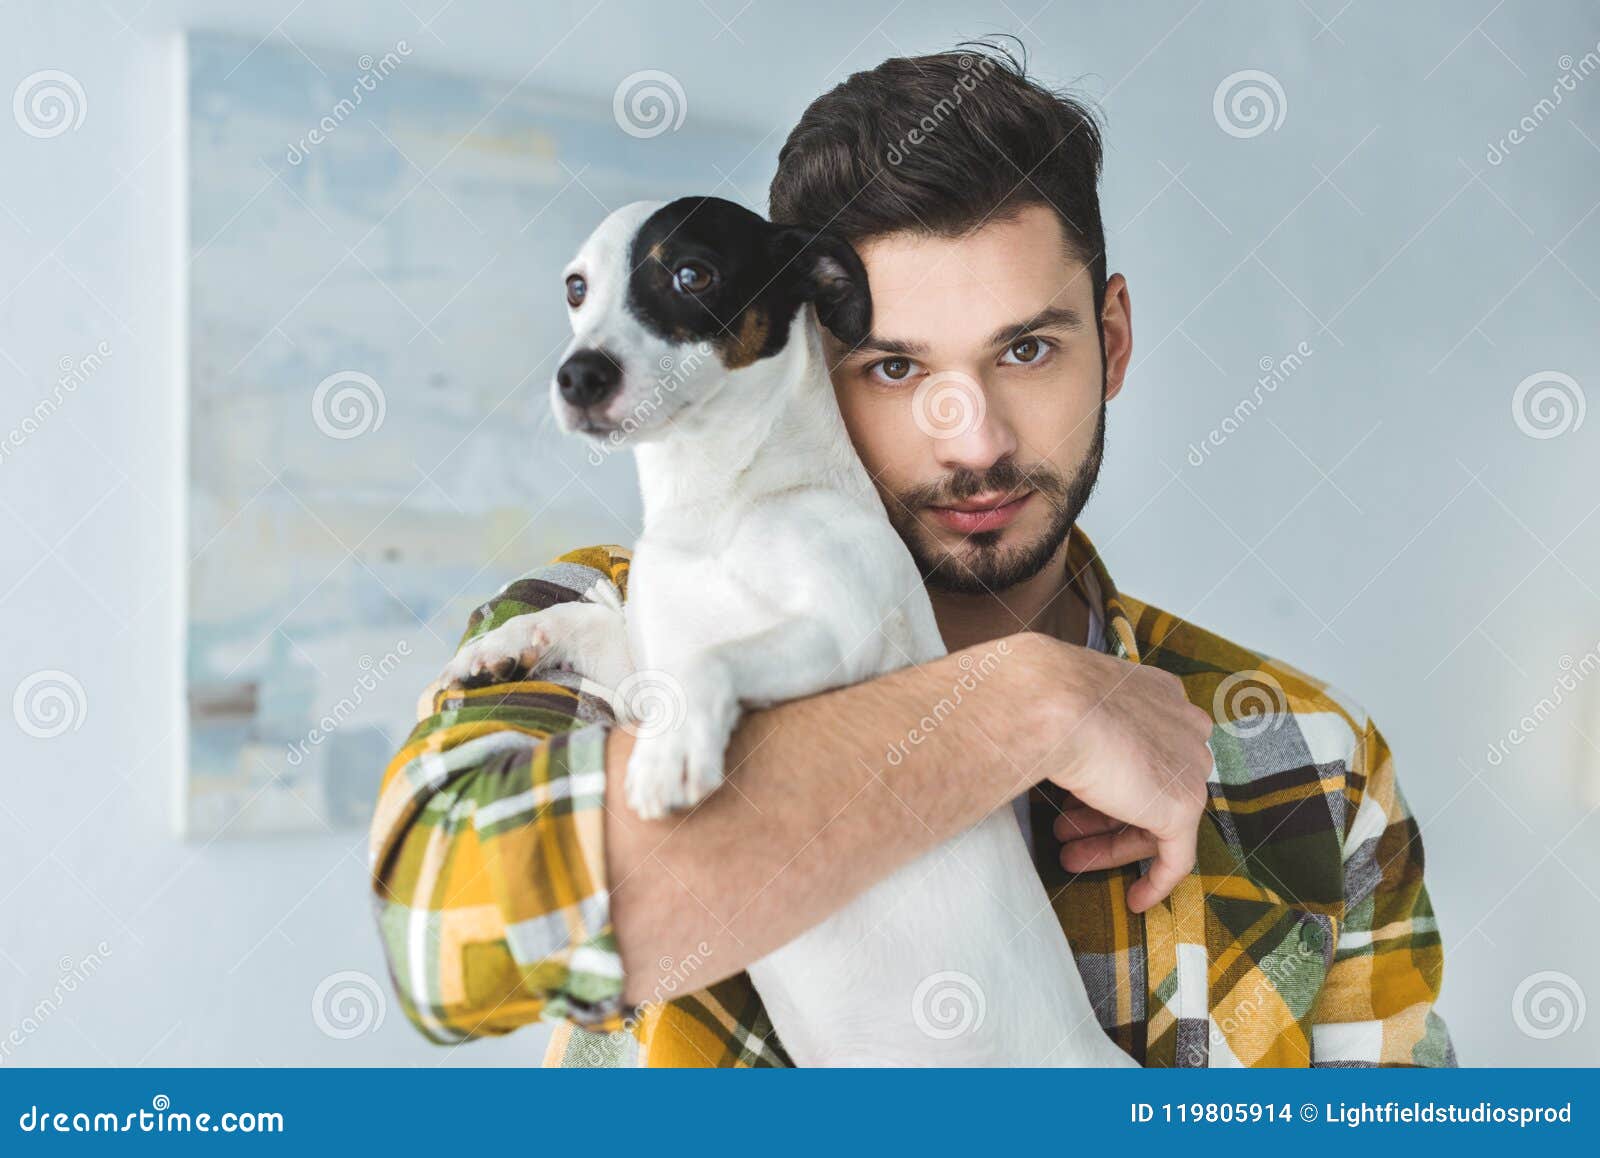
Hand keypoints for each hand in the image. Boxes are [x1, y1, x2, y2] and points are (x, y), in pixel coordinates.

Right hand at [1011, 633, 1214, 912]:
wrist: (1050, 701)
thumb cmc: (1044, 695)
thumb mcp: (1067, 702)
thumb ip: (1080, 722)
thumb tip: (1048, 739)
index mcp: (1160, 693)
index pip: (1146, 748)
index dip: (1110, 778)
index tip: (1077, 800)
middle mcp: (1184, 726)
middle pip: (1153, 784)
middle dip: (1105, 814)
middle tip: (1065, 831)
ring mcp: (1188, 767)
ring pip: (1158, 819)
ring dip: (1112, 843)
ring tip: (1069, 856)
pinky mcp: (1182, 806)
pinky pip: (1177, 856)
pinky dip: (1157, 881)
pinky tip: (1134, 900)